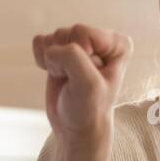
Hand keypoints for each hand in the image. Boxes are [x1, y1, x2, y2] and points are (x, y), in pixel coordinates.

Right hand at [32, 24, 131, 142]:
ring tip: (67, 79)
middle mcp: (100, 40)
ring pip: (53, 38)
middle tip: (74, 81)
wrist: (75, 128)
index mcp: (118, 44)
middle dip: (64, 59)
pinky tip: (55, 74)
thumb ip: (72, 57)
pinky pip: (41, 42)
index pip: (83, 32)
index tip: (87, 77)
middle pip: (67, 33)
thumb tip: (50, 49)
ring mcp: (79, 44)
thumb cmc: (89, 108)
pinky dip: (41, 59)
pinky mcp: (61, 51)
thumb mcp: (87, 84)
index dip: (79, 56)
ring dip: (53, 62)